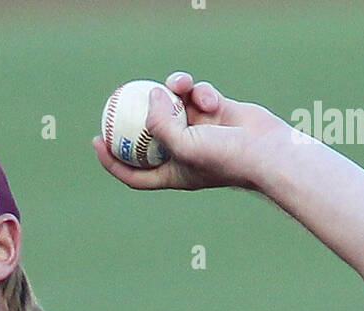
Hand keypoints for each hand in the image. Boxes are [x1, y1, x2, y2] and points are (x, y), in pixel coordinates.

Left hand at [92, 72, 284, 192]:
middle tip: (119, 99)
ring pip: (173, 105)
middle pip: (150, 135)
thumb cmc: (224, 158)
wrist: (266, 151)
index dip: (112, 160)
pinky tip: (209, 98)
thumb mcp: (184, 146)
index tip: (97, 140)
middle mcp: (183, 152)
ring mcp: (199, 131)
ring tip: (177, 85)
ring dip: (173, 92)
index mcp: (172, 173)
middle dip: (137, 117)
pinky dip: (201, 92)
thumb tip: (150, 96)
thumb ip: (160, 124)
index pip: (134, 172)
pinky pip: (198, 94)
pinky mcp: (214, 111)